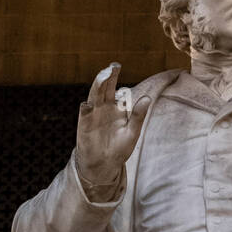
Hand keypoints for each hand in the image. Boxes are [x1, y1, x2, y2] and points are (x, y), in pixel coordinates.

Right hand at [75, 63, 150, 188]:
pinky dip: (86, 107)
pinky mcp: (84, 123)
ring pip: (95, 95)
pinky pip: (84, 112)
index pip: (118, 90)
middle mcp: (104, 107)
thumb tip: (147, 98)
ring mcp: (93, 114)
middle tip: (113, 66)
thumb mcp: (132, 133)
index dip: (118, 80)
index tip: (120, 71)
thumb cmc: (119, 149)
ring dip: (98, 85)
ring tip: (104, 76)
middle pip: (105, 87)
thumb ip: (138, 116)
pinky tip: (88, 104)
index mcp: (117, 108)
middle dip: (108, 76)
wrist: (104, 165)